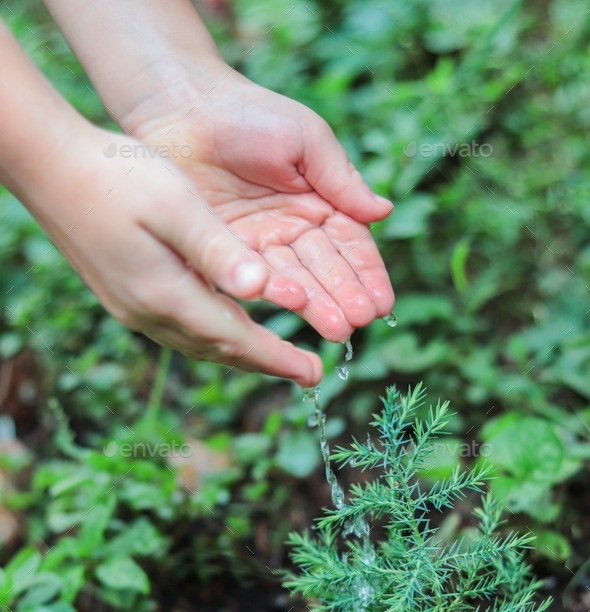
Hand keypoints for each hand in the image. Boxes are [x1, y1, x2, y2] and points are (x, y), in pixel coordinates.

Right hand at [19, 125, 322, 385]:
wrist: (47, 168)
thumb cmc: (115, 175)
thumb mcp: (176, 205)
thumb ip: (219, 250)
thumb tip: (261, 290)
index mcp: (167, 294)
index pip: (236, 339)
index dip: (278, 359)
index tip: (313, 374)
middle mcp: (149, 313)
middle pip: (220, 350)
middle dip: (266, 364)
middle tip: (307, 374)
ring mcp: (132, 308)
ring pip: (200, 344)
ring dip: (240, 352)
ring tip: (275, 358)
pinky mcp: (124, 296)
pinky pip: (181, 330)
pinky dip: (214, 336)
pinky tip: (226, 326)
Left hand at [127, 66, 394, 342]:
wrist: (182, 107)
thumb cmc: (248, 114)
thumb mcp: (306, 139)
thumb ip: (341, 179)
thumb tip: (384, 211)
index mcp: (318, 203)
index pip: (350, 245)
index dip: (367, 274)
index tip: (382, 303)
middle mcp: (291, 230)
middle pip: (325, 270)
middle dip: (345, 297)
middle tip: (360, 322)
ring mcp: (259, 244)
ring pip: (295, 280)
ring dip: (318, 305)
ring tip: (338, 328)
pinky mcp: (225, 252)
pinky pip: (254, 275)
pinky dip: (276, 292)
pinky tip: (296, 306)